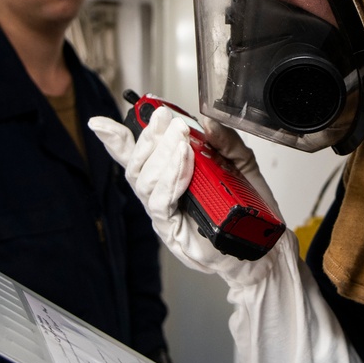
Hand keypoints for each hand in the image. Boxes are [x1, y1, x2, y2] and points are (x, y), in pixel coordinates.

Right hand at [88, 109, 280, 285]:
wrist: (262, 244)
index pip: (138, 154)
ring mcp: (163, 212)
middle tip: (166, 117)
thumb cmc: (247, 208)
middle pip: (137, 163)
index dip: (116, 139)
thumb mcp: (240, 163)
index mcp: (171, 175)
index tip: (100, 122)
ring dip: (162, 154)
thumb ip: (225, 141)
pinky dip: (171, 178)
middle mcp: (161, 193)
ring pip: (145, 180)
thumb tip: (208, 123)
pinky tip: (184, 163)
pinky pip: (160, 201)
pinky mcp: (170, 229)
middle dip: (149, 136)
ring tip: (180, 138)